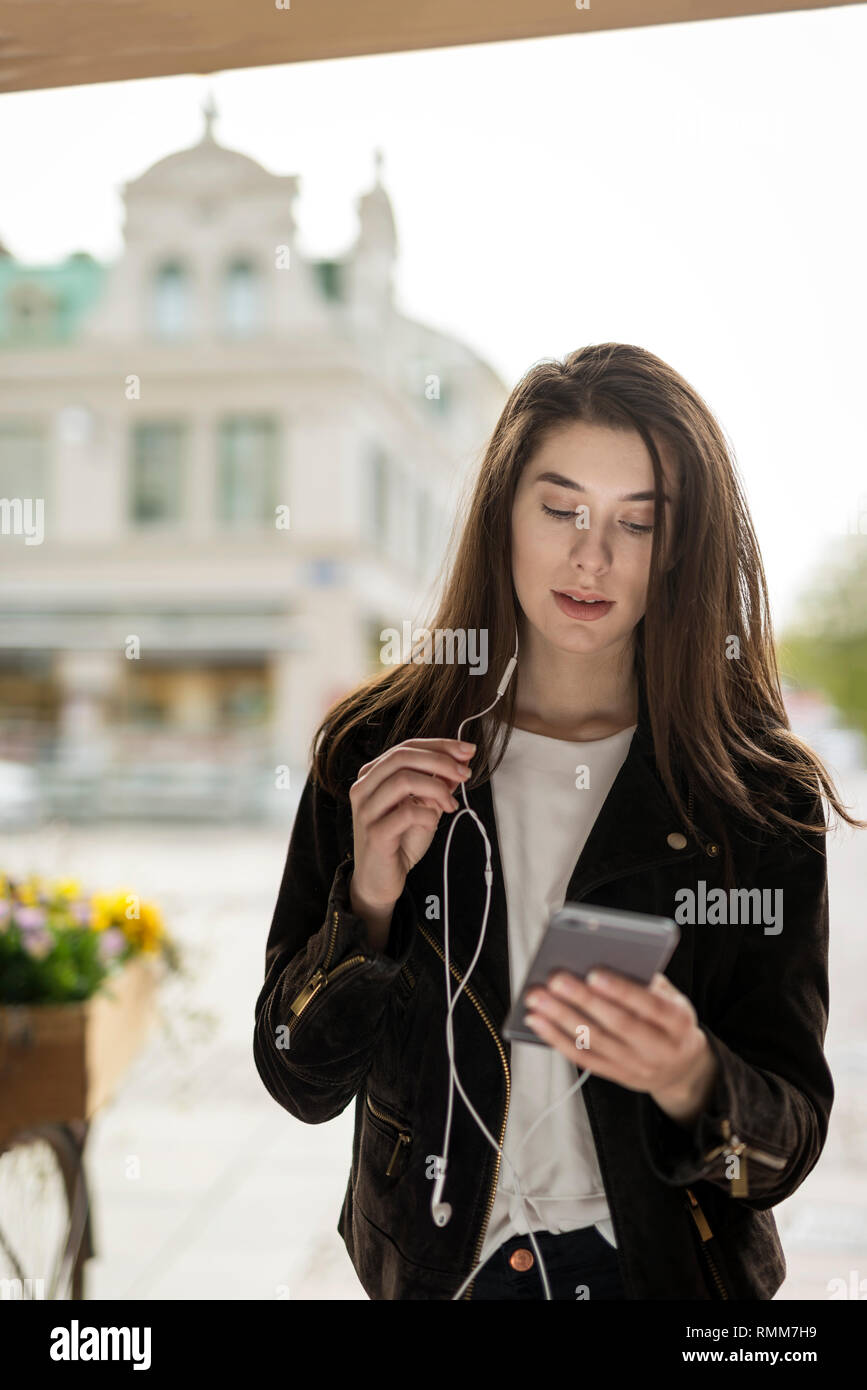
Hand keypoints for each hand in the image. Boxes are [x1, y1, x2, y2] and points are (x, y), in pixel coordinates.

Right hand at [348, 737, 473, 919]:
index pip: (406, 747)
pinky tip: (434, 821)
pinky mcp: (374, 833)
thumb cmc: (399, 841)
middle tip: (465, 773)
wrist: (381, 881)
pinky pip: (406, 812)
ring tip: (451, 804)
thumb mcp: (424, 807)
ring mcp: (366, 810)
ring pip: (403, 779)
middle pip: (402, 756)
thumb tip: (460, 763)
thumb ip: (437, 785)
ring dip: (437, 787)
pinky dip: (428, 813)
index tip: (467, 751)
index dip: (440, 745)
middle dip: (441, 761)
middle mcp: (364, 788)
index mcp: (372, 775)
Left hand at [523, 969, 718, 1127]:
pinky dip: (556, 1038)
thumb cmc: (670, 1019)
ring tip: (537, 998)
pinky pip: (582, 1058)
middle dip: (583, 1000)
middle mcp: (659, 1048)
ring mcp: (636, 1066)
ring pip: (595, 1042)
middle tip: (555, 979)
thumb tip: (607, 958)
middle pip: (617, 1024)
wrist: (682, 1068)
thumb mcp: (673, 997)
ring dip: (561, 1018)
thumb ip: (646, 981)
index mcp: (678, 1022)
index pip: (650, 1005)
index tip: (593, 972)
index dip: (621, 990)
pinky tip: (537, 1021)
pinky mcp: (615, 1075)